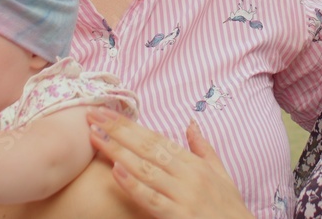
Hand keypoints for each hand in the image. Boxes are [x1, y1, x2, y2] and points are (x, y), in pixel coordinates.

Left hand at [87, 108, 250, 218]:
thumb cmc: (229, 207)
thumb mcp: (220, 174)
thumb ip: (203, 148)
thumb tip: (191, 123)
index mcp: (194, 163)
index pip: (156, 138)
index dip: (130, 125)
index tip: (107, 112)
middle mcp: (188, 174)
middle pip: (147, 147)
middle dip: (118, 130)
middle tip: (92, 114)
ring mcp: (182, 195)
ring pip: (145, 168)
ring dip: (118, 151)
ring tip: (95, 137)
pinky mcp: (178, 215)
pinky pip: (151, 198)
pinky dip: (133, 184)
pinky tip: (116, 171)